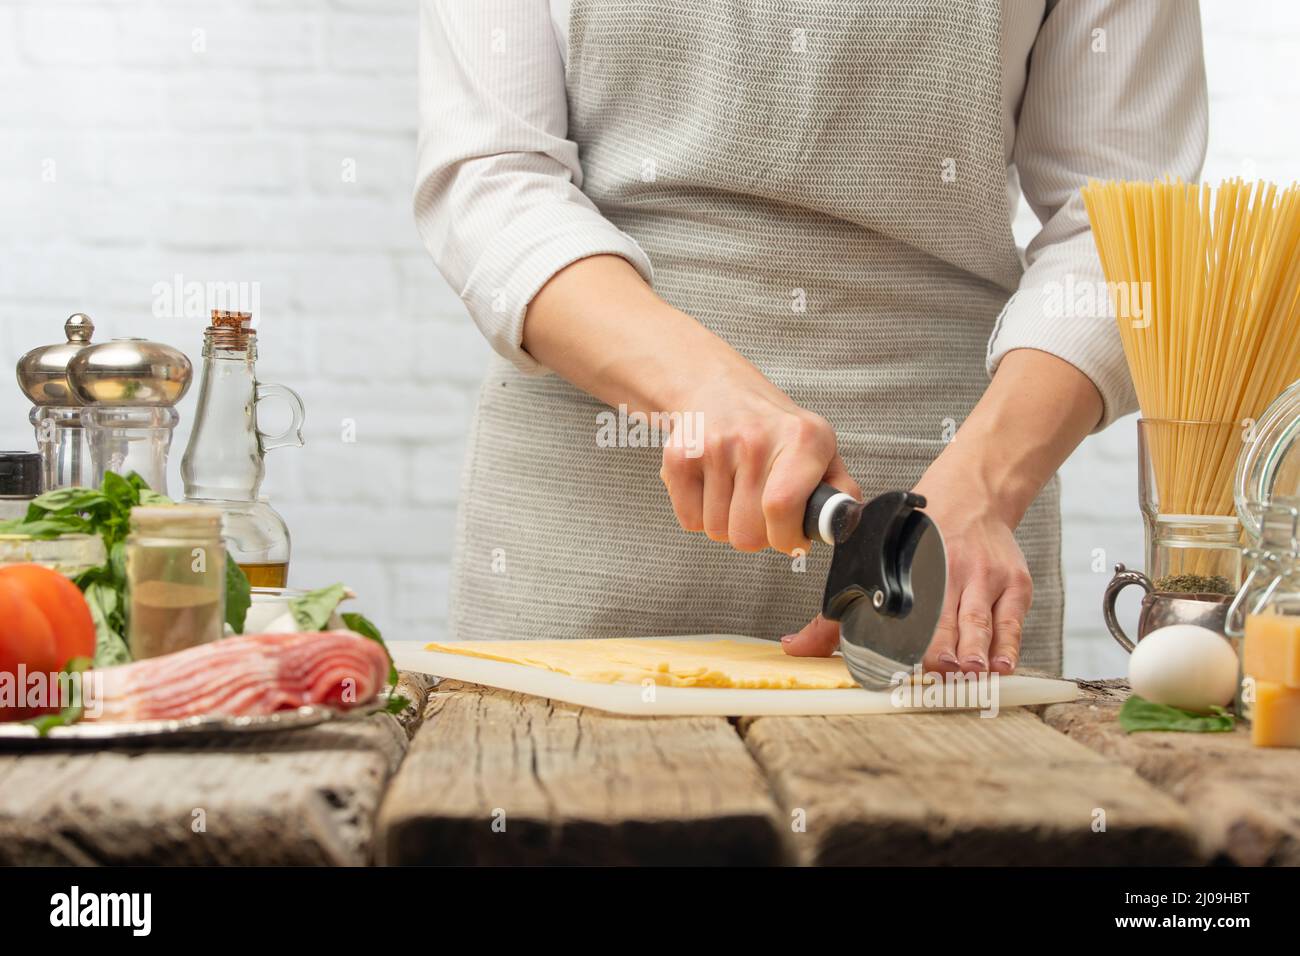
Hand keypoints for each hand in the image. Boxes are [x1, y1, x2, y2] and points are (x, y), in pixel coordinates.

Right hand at [659, 374, 859, 554]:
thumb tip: (841, 522)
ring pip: (717, 530)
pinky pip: (690, 521)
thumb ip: (839, 489)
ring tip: (735, 491)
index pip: (782, 507)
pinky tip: (711, 486)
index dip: (786, 538)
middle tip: (759, 508)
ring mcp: (713, 446)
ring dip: (727, 523)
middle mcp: (756, 438)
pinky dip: (700, 514)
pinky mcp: (679, 456)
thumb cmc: (773, 429)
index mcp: (802, 438)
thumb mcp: (818, 446)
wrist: (717, 389)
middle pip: (747, 534)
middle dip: (756, 533)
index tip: (788, 536)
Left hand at [781, 463, 1032, 675]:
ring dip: (976, 648)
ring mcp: (985, 577)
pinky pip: (1012, 620)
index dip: (903, 640)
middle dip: (943, 649)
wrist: (973, 492)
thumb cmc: (915, 535)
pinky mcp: (1014, 583)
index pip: (903, 611)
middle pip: (944, 617)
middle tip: (940, 675)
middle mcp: (949, 570)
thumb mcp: (867, 561)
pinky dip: (1009, 644)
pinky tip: (1002, 666)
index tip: (901, 667)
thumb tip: (794, 649)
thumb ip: (831, 617)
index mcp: (909, 568)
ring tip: (971, 673)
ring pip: (979, 620)